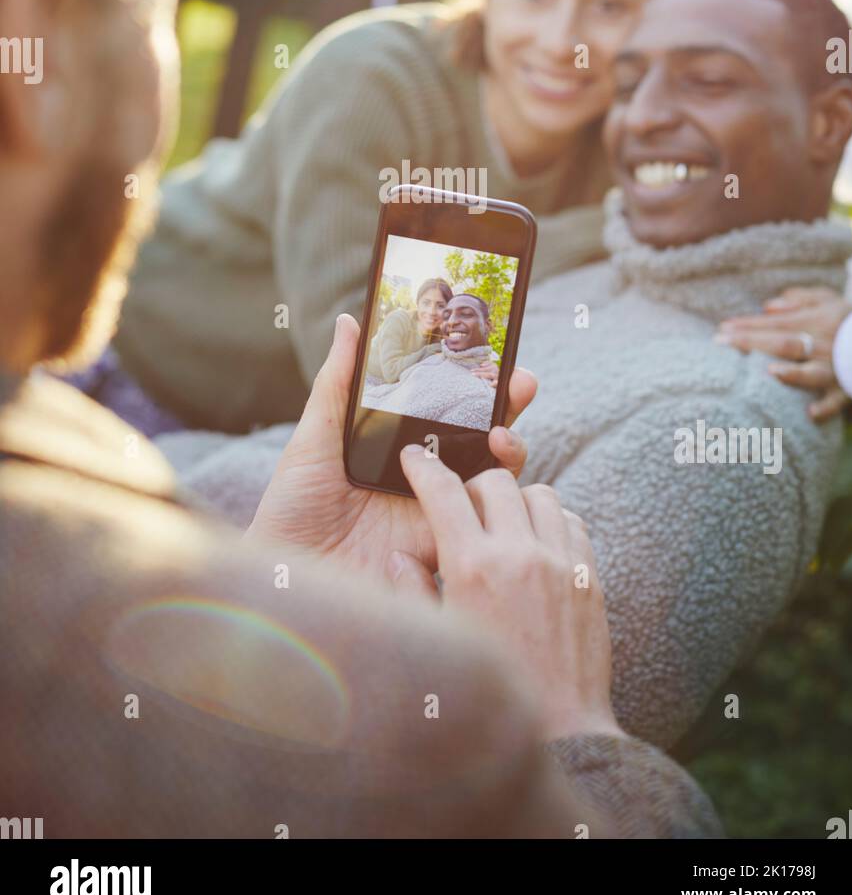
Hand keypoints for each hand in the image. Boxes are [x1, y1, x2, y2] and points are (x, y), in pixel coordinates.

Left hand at [246, 314, 536, 574]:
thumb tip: (350, 322)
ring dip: (510, 448)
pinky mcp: (441, 544)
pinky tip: (487, 480)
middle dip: (509, 406)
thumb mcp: (314, 439)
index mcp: (399, 444)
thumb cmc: (291, 507)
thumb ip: (338, 383)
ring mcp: (437, 508)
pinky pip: (480, 523)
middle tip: (522, 381)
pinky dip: (496, 501)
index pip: (448, 406)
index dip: (477, 382)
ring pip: (493, 477)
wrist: (285, 573)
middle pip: (482, 436)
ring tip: (501, 432)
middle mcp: (426, 474)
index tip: (496, 354)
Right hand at [391, 448, 621, 743]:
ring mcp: (560, 563)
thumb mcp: (436, 642)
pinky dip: (553, 522)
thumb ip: (411, 592)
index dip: (424, 466)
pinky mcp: (590, 577)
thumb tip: (399, 556)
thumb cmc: (488, 696)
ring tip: (503, 526)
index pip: (443, 491)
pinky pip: (572, 521)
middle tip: (463, 505)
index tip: (414, 456)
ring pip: (540, 493)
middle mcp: (518, 555)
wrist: (559, 732)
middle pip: (495, 481)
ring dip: (517, 501)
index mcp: (471, 568)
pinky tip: (538, 546)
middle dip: (473, 484)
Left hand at [715, 286, 850, 421]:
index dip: (748, 325)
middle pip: (783, 343)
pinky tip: (810, 413)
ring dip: (792, 373)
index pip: (775, 323)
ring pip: (810, 371)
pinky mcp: (845, 390)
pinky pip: (836, 402)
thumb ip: (800, 299)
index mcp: (815, 321)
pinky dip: (825, 408)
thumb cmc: (846, 319)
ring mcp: (834, 369)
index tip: (722, 328)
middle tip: (720, 343)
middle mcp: (821, 345)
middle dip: (751, 343)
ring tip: (770, 371)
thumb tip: (768, 306)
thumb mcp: (827, 299)